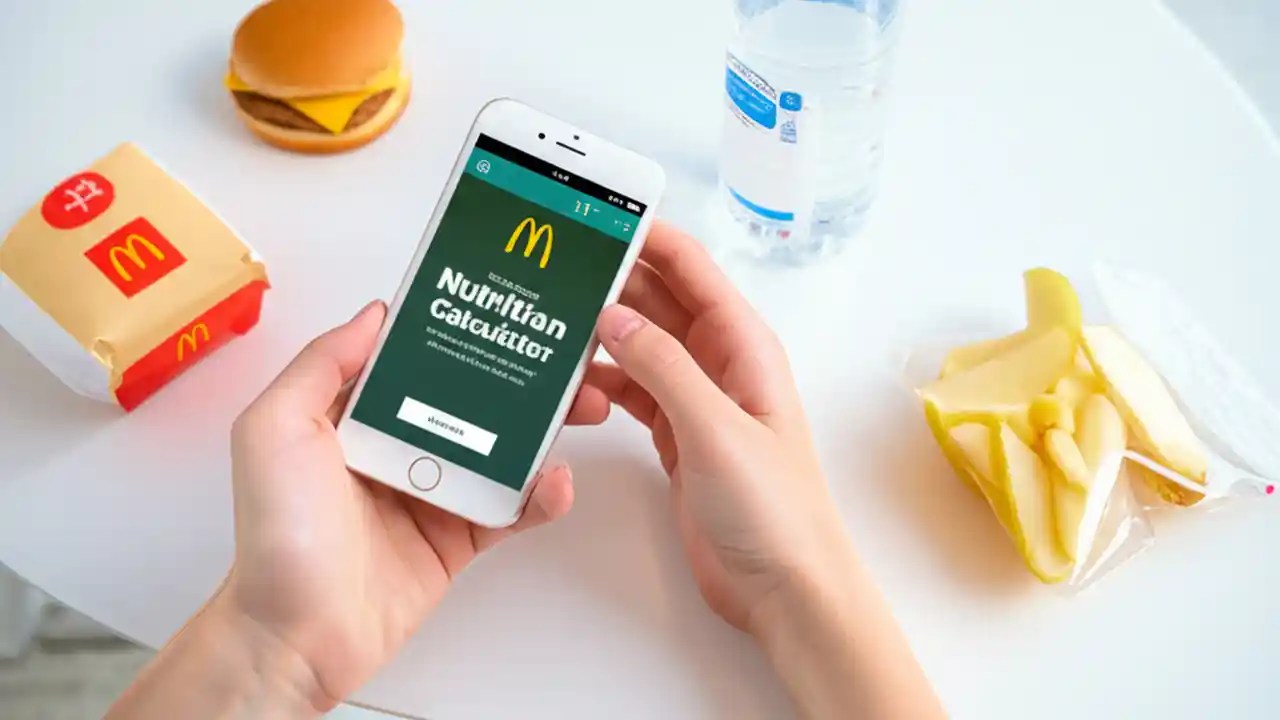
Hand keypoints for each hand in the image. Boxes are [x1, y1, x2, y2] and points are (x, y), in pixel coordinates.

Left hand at [220, 301, 609, 709]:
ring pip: (502, 447)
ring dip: (545, 427)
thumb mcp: (275, 429)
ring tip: (586, 408)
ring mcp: (433, 493)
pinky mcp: (458, 539)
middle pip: (473, 398)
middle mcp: (398, 446)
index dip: (460, 332)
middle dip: (523, 376)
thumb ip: (322, 365)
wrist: (297, 634)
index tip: (505, 309)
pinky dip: (541, 496)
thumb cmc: (278, 534)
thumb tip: (376, 315)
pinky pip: (510, 508)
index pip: (417, 360)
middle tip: (568, 360)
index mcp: (355, 415)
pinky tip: (557, 481)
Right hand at [592, 223, 941, 718]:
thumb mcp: (715, 428)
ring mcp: (698, 399)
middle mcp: (720, 363)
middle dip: (611, 279)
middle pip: (658, 300)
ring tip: (551, 322)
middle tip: (554, 266)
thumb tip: (614, 314)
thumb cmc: (774, 509)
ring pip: (640, 345)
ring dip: (601, 334)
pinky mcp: (677, 435)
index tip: (595, 215)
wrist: (786, 586)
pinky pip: (633, 390)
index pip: (690, 267)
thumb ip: (664, 367)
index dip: (646, 235)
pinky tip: (571, 381)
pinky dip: (603, 383)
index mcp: (743, 345)